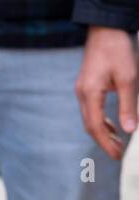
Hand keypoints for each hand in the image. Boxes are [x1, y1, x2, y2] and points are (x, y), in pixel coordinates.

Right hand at [76, 25, 137, 160]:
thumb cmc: (117, 51)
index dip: (106, 143)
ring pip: (90, 119)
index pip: (95, 127)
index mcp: (90, 95)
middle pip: (90, 126)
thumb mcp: (128, 78)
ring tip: (117, 142)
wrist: (105, 30)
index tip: (117, 156)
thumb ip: (127, 105)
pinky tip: (112, 125)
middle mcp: (82, 95)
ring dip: (103, 132)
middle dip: (104, 141)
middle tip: (118, 154)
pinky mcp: (86, 86)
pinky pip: (91, 110)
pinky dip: (101, 121)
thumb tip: (130, 130)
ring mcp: (82, 91)